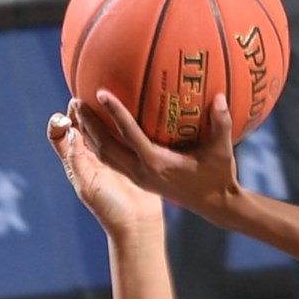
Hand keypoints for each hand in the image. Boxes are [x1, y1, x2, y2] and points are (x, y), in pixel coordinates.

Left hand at [49, 99, 162, 234]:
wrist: (139, 224)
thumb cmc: (110, 209)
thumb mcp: (87, 185)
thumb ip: (76, 159)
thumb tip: (71, 130)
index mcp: (76, 162)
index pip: (59, 136)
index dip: (58, 123)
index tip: (64, 117)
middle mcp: (92, 155)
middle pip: (80, 125)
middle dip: (79, 109)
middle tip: (83, 96)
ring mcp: (114, 154)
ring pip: (102, 126)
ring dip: (99, 111)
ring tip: (102, 96)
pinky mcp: (133, 155)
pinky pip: (125, 133)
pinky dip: (122, 120)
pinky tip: (128, 111)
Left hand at [80, 89, 241, 218]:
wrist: (214, 205)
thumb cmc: (219, 178)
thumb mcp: (222, 152)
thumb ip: (221, 124)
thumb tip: (220, 97)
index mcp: (156, 163)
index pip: (129, 134)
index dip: (115, 113)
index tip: (101, 93)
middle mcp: (141, 172)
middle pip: (105, 147)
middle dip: (88, 124)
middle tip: (76, 99)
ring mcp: (137, 177)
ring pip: (104, 155)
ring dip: (89, 135)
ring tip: (80, 113)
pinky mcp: (139, 179)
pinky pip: (112, 160)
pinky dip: (101, 144)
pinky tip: (98, 129)